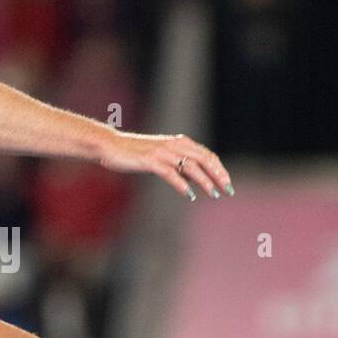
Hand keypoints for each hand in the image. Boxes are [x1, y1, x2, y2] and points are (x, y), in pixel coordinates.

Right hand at [99, 130, 233, 200]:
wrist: (110, 145)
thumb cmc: (134, 153)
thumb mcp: (160, 157)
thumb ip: (178, 164)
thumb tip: (195, 179)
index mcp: (179, 142)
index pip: (207, 155)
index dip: (220, 169)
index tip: (227, 183)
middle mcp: (174, 145)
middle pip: (205, 159)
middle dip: (219, 175)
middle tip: (228, 190)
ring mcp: (162, 152)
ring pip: (192, 167)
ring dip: (206, 182)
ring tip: (214, 194)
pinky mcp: (150, 161)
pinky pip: (172, 173)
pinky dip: (183, 185)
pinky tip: (190, 195)